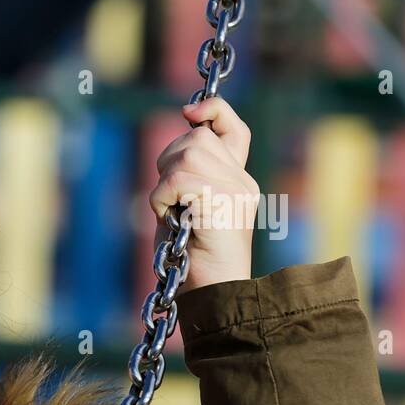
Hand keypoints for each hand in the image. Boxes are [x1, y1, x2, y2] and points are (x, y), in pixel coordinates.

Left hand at [149, 96, 258, 294]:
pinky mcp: (225, 202)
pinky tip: (171, 220)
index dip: (214, 110)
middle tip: (169, 200)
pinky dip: (161, 199)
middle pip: (197, 138)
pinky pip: (178, 180)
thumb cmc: (190, 261)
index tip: (189, 111)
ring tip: (172, 212)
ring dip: (164, 182)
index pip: (233, 129)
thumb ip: (186, 177)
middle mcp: (243, 181)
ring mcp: (237, 190)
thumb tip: (177, 144)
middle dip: (168, 161)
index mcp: (238, 180)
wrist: (211, 293)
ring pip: (187, 153)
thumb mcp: (186, 211)